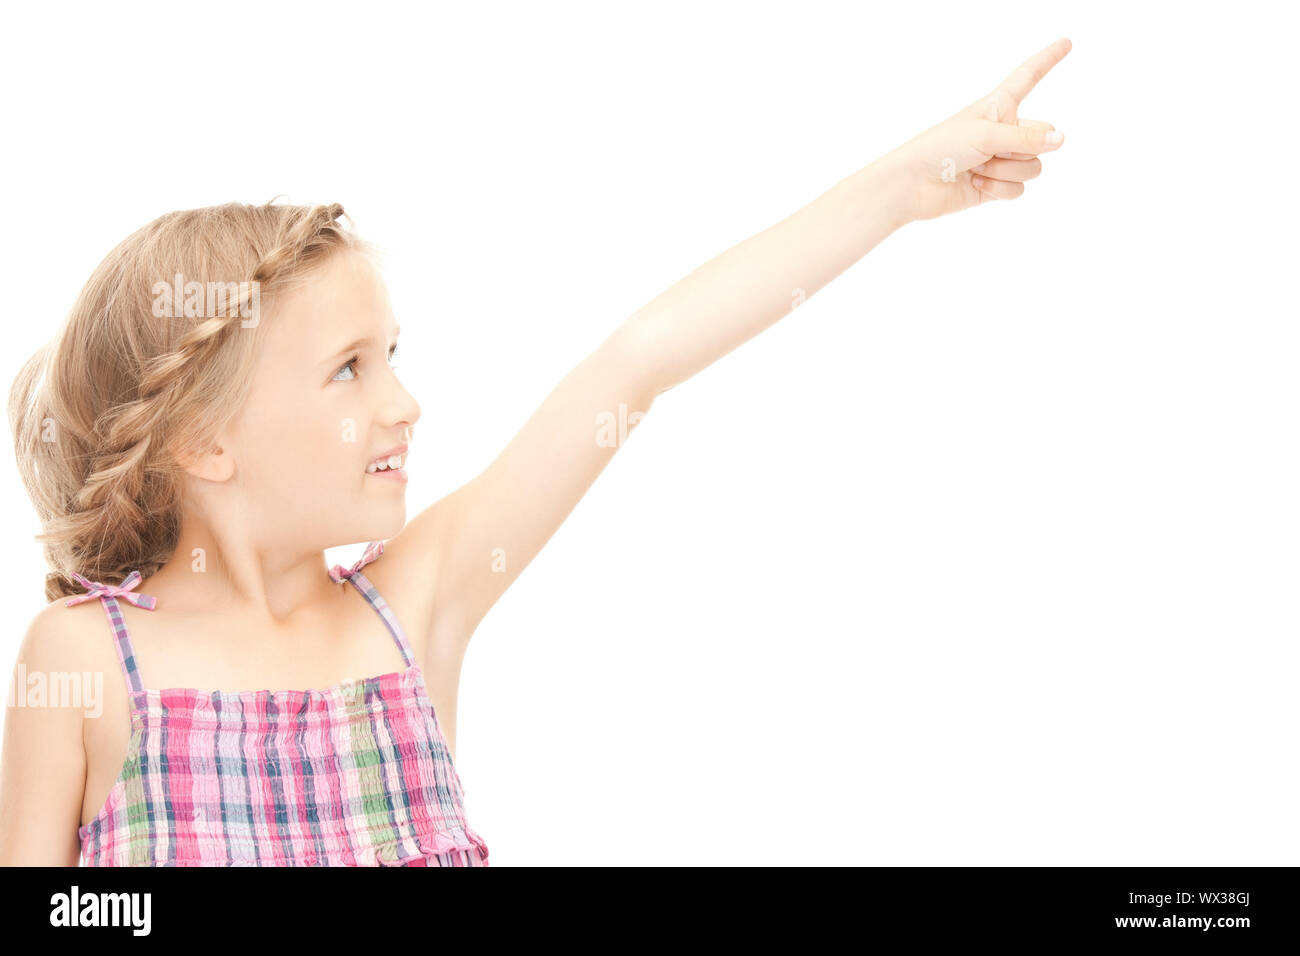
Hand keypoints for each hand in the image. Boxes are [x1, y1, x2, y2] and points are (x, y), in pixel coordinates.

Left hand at [882, 37, 1071, 222]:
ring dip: (1006, 171)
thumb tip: (1061, 140)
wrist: (913, 184)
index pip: (1028, 77)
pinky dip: (999, 189)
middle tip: (989, 151)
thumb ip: (1027, 138)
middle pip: (1042, 137)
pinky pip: (1018, 189)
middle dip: (1023, 148)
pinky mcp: (994, 186)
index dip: (1048, 59)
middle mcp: (1003, 131)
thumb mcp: (986, 134)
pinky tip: (976, 184)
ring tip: (976, 168)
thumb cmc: (941, 147)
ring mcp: (1000, 160)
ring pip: (1032, 167)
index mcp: (998, 106)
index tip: (1066, 42)